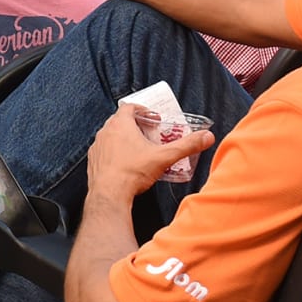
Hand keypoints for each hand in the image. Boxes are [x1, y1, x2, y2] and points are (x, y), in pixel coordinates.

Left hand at [85, 101, 214, 208]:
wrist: (109, 194)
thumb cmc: (133, 172)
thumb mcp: (164, 157)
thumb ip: (187, 145)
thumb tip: (208, 136)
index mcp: (120, 124)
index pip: (129, 106)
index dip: (142, 110)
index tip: (153, 119)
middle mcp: (105, 131)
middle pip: (120, 120)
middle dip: (135, 125)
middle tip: (149, 134)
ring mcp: (96, 146)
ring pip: (111, 135)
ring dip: (123, 138)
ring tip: (139, 150)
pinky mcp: (92, 161)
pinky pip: (104, 151)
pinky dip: (114, 153)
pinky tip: (125, 164)